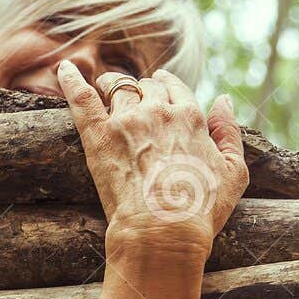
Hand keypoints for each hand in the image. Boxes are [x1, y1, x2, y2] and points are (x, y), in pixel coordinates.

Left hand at [55, 62, 248, 260]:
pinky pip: (81, 98)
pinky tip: (64, 69)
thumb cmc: (202, 208)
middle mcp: (158, 111)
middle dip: (142, 88)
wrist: (164, 229)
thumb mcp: (234, 171)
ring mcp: (126, 120)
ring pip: (117, 87)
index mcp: (189, 116)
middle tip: (134, 93)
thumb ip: (229, 132)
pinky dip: (72, 80)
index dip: (167, 86)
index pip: (175, 89)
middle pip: (146, 87)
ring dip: (112, 83)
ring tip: (105, 83)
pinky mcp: (98, 135)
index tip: (162, 85)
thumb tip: (224, 100)